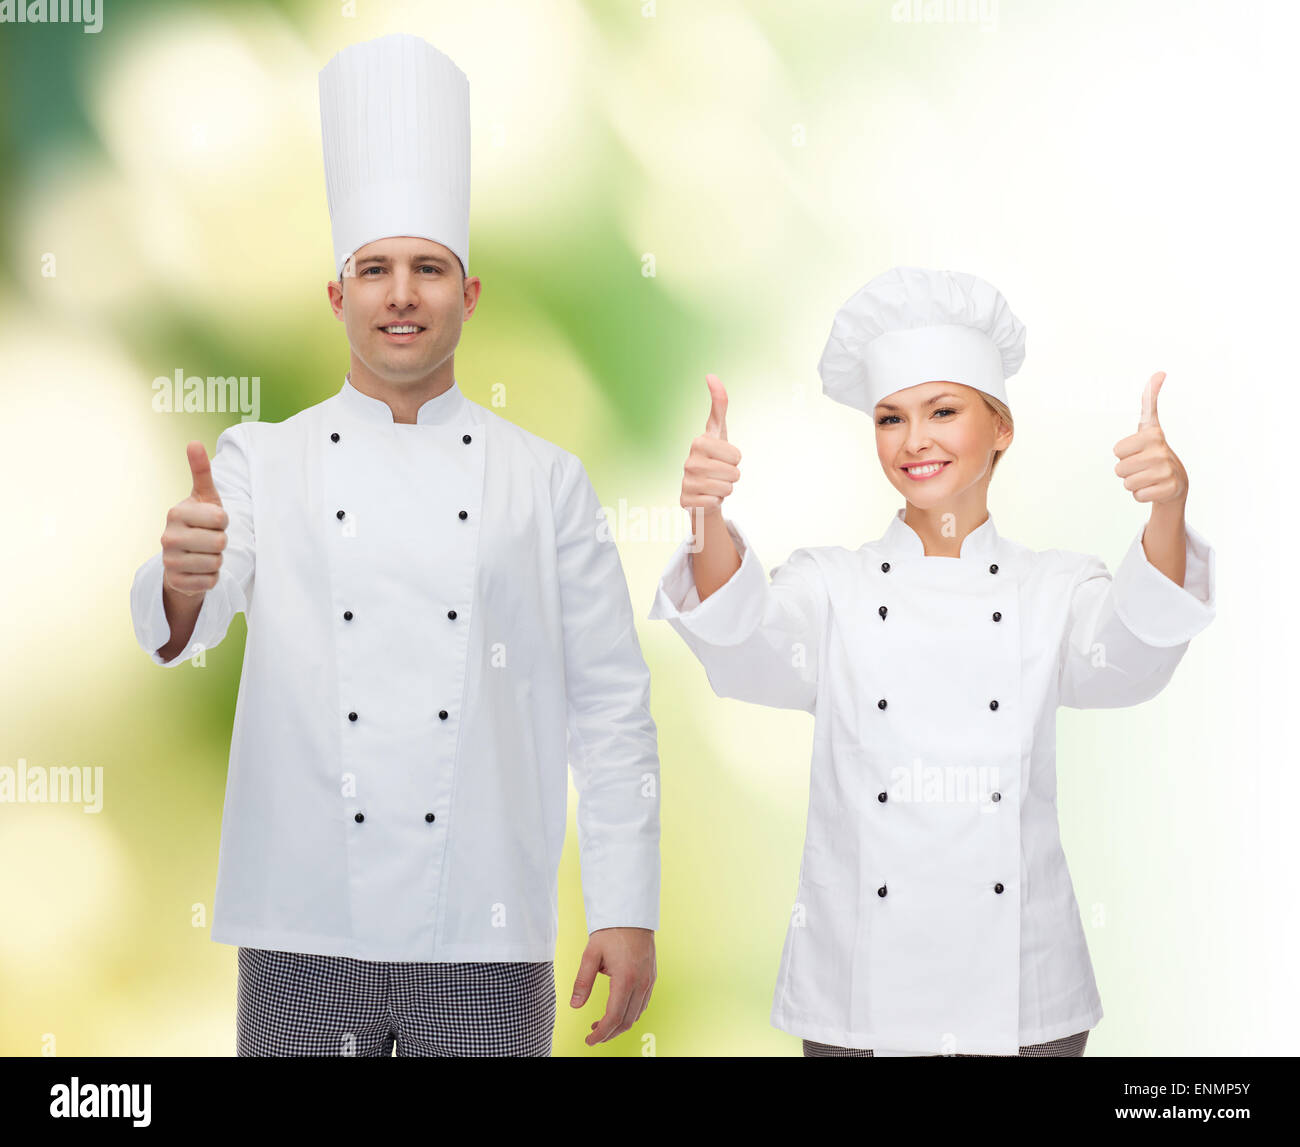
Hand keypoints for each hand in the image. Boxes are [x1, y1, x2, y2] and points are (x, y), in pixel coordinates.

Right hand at [161, 441, 228, 596]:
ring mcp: (169, 561)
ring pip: (216, 563)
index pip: (220, 519)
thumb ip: (202, 471)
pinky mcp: (175, 582)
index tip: (213, 521)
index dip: (224, 522)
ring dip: (217, 560)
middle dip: (221, 542)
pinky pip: (210, 581)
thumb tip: (194, 442)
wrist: (184, 558)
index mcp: (176, 513)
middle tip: (210, 539)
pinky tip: (200, 570)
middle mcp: (167, 537)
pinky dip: (212, 577)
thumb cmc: (200, 523)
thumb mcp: (204, 497)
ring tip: (205, 554)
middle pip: (219, 543)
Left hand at [569, 927, 655, 1045]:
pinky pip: (643, 1004)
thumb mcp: (591, 954)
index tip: (589, 1040)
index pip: (614, 1018)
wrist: (632, 913)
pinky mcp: (651, 977)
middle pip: (627, 1021)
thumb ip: (582, 982)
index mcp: (625, 979)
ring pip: (637, 1015)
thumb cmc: (611, 931)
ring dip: (620, 1025)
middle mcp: (641, 983)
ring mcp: (649, 981)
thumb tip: (574, 1005)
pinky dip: (631, 1013)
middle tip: (593, 1035)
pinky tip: (618, 1010)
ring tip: (602, 1024)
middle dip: (609, 1033)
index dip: (601, 1034)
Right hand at [681, 373, 741, 531]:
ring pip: (727, 489)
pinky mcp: (685, 501)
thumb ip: (719, 404)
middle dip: (732, 475)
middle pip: (734, 473)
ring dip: (725, 489)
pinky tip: (706, 496)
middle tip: (719, 473)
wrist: (700, 488)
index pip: (737, 455)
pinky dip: (715, 502)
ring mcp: (686, 482)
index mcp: (699, 442)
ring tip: (714, 484)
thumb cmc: (713, 456)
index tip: (723, 455)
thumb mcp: (718, 431)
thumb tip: (711, 374)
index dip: (735, 458)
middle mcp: (689, 461)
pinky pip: (716, 502)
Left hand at [1112, 372, 1187, 505]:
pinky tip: (1154, 488)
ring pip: (1127, 483)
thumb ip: (1149, 400)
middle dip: (1127, 470)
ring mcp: (1166, 471)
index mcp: (1153, 434)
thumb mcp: (1149, 425)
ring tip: (1148, 476)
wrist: (1176, 481)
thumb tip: (1159, 372)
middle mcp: (1161, 451)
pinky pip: (1137, 495)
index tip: (1140, 448)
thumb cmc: (1155, 450)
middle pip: (1119, 469)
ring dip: (1134, 483)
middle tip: (1143, 466)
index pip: (1117, 450)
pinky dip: (1142, 495)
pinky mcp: (1168, 489)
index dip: (1124, 452)